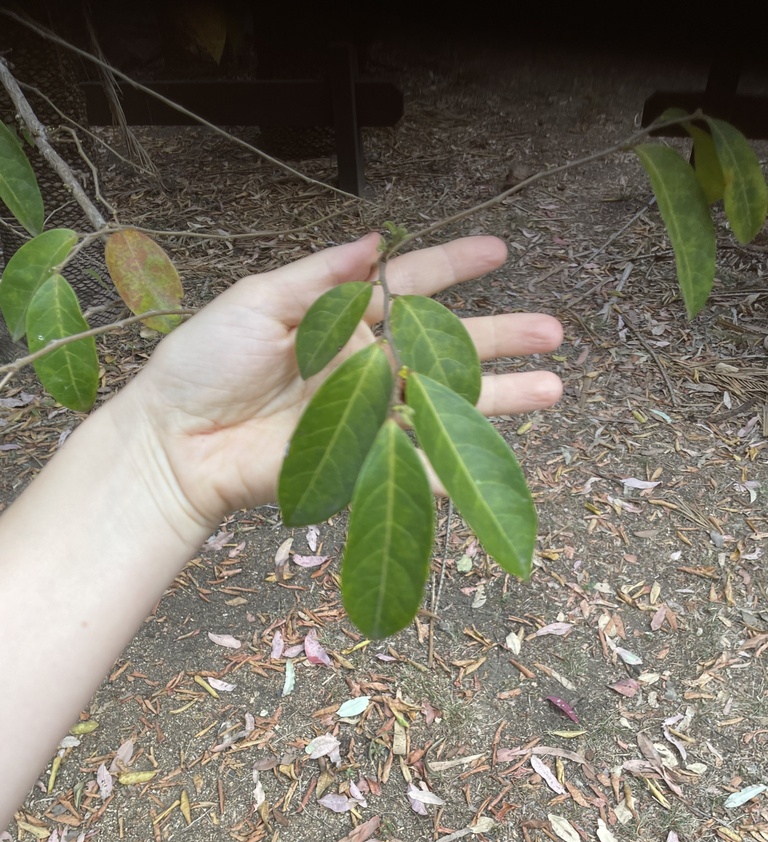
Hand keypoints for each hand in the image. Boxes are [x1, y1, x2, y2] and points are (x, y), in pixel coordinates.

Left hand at [117, 233, 562, 533]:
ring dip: (499, 399)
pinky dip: (447, 472)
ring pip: (444, 404)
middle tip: (553, 332)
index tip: (499, 252)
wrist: (177, 441)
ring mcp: (367, 415)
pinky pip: (412, 465)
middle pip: (445, 347)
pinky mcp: (358, 461)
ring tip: (552, 390)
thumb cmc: (206, 363)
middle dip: (500, 337)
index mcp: (342, 318)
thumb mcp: (259, 301)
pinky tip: (484, 471)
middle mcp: (365, 364)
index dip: (454, 268)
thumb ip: (322, 276)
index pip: (410, 287)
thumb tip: (376, 240)